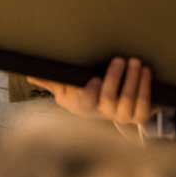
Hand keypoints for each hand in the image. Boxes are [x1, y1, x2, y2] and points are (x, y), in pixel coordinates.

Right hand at [29, 58, 153, 127]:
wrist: (104, 111)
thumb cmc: (81, 96)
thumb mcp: (64, 90)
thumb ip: (51, 81)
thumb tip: (29, 74)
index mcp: (83, 106)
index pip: (85, 102)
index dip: (90, 93)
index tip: (93, 79)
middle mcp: (102, 113)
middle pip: (110, 99)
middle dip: (116, 78)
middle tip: (120, 60)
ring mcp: (121, 116)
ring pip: (129, 101)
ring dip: (134, 81)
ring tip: (136, 63)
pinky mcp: (137, 116)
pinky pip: (143, 106)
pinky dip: (146, 90)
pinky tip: (146, 73)